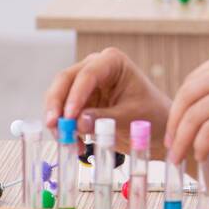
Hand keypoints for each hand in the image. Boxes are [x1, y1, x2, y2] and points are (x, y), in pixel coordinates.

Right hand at [43, 47, 171, 155]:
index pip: (88, 74)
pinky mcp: (79, 103)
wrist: (156, 129)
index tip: (70, 116)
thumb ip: (106, 118)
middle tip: (52, 126)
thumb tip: (78, 122)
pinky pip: (63, 114)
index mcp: (112, 62)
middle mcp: (94, 68)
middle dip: (57, 104)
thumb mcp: (132, 117)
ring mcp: (84, 85)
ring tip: (68, 143)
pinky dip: (64, 130)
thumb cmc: (152, 116)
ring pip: (59, 98)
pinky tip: (76, 146)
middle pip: (65, 81)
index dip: (75, 94)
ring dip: (59, 121)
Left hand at [164, 44, 208, 164]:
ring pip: (195, 115)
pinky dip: (200, 145)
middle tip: (171, 148)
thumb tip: (194, 111)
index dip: (178, 109)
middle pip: (188, 97)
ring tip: (181, 157)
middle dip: (174, 125)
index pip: (192, 82)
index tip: (174, 130)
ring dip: (183, 140)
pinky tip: (203, 155)